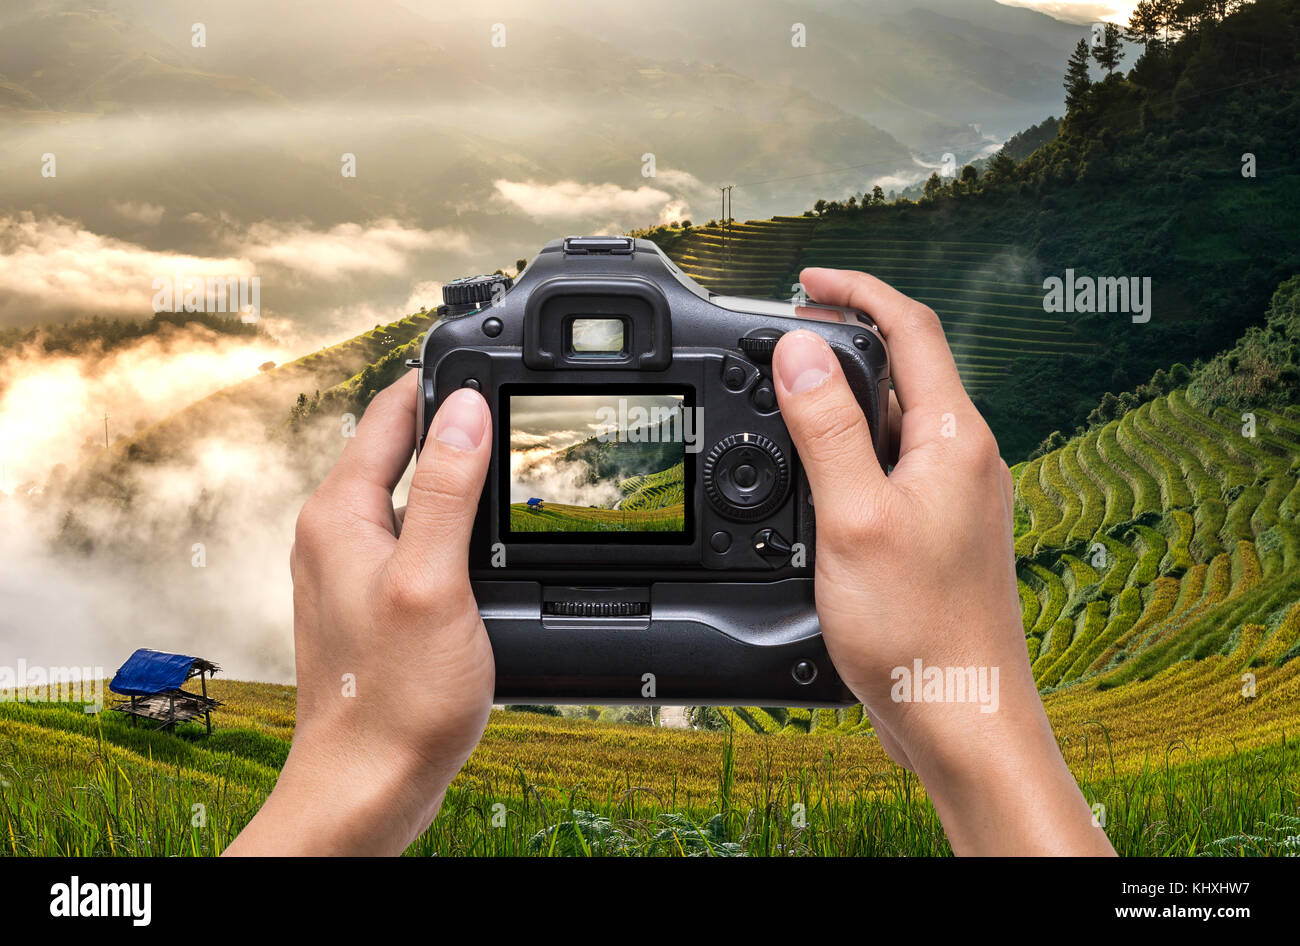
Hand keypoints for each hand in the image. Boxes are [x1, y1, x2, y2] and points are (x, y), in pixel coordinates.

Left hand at [225, 372, 493, 855]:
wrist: (369, 785)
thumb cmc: (394, 699)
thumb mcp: (432, 580)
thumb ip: (446, 490)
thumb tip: (464, 407)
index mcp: (339, 514)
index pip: (389, 411)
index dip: (441, 376)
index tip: (489, 354)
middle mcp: (336, 533)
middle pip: (400, 446)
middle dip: (455, 418)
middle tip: (514, 398)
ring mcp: (353, 567)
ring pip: (411, 492)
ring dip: (456, 470)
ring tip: (511, 453)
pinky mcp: (374, 600)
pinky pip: (416, 534)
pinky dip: (453, 520)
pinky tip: (489, 535)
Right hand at [772, 269, 1114, 855]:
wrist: (962, 717)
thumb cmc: (920, 632)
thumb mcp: (854, 519)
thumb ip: (826, 429)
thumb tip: (800, 350)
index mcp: (956, 440)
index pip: (911, 329)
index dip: (857, 292)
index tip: (806, 281)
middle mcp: (966, 459)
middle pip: (908, 367)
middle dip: (847, 337)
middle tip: (785, 332)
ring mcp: (957, 497)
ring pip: (899, 418)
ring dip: (846, 395)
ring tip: (789, 395)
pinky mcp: (940, 532)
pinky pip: (895, 464)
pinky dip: (853, 447)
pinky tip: (817, 473)